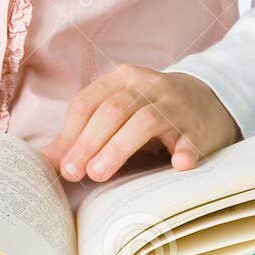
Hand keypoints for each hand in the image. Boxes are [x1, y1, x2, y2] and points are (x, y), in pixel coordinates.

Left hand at [41, 66, 240, 183]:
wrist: (209, 101)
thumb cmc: (151, 112)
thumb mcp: (116, 115)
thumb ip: (83, 133)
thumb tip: (45, 160)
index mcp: (122, 79)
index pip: (88, 102)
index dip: (71, 133)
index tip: (60, 165)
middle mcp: (148, 86)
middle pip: (112, 110)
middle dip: (89, 142)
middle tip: (74, 173)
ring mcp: (175, 105)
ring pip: (144, 120)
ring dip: (119, 147)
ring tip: (99, 174)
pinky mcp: (199, 127)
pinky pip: (191, 138)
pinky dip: (185, 151)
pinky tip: (178, 165)